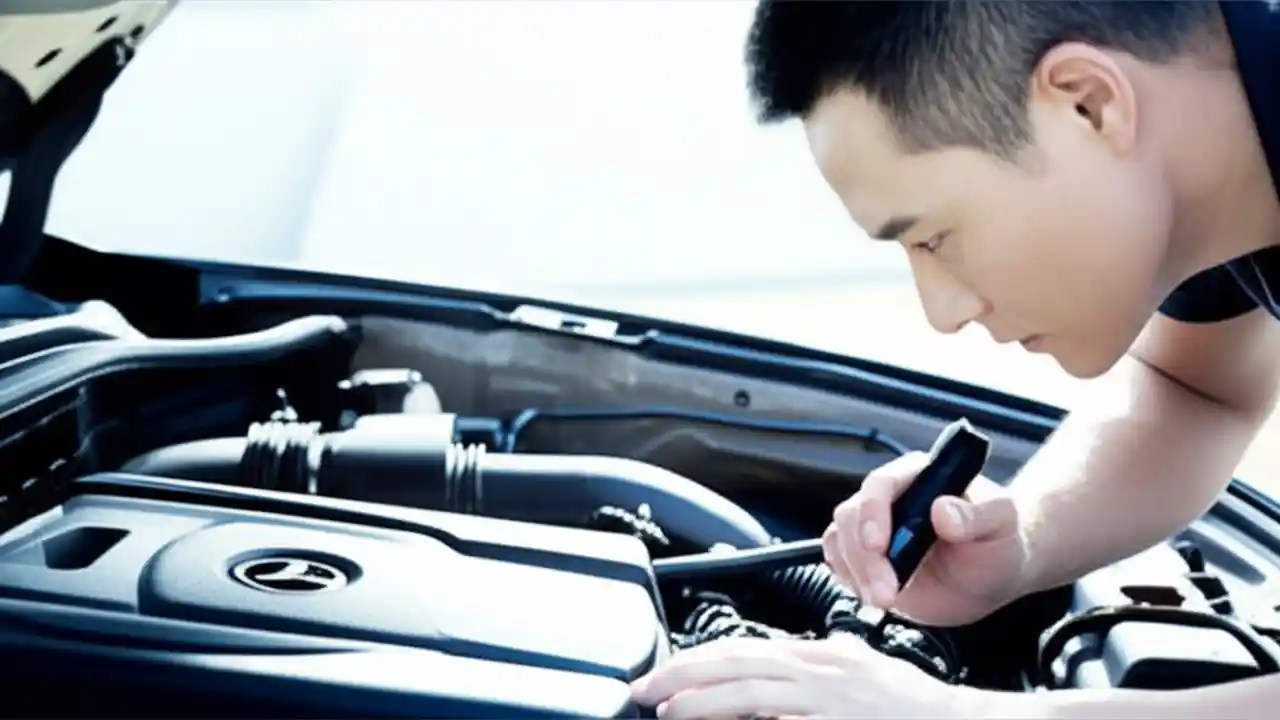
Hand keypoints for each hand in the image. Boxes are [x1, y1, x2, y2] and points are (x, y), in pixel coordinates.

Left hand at [629, 634, 975, 718]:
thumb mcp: (856, 674)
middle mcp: (823, 670)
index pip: (745, 650)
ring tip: (668, 711)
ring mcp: (833, 700)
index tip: (662, 675)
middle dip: (684, 675)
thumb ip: (814, 673)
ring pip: (755, 694)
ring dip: (705, 702)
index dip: (698, 661)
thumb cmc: (913, 708)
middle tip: (644, 690)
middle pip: (740, 665)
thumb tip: (770, 680)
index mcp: (822, 656)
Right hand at [825, 451, 1027, 625]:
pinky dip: (849, 580)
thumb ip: (977, 516)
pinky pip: (839, 563)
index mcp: (917, 476)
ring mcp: (874, 529)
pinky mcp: (866, 559)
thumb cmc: (999, 541)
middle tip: (885, 593)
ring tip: (884, 601)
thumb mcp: (1001, 524)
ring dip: (855, 573)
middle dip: (862, 556)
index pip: (880, 484)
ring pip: (840, 540)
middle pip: (852, 515)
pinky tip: (874, 597)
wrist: (993, 576)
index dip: (872, 512)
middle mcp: (888, 499)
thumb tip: (942, 510)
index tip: (878, 545)